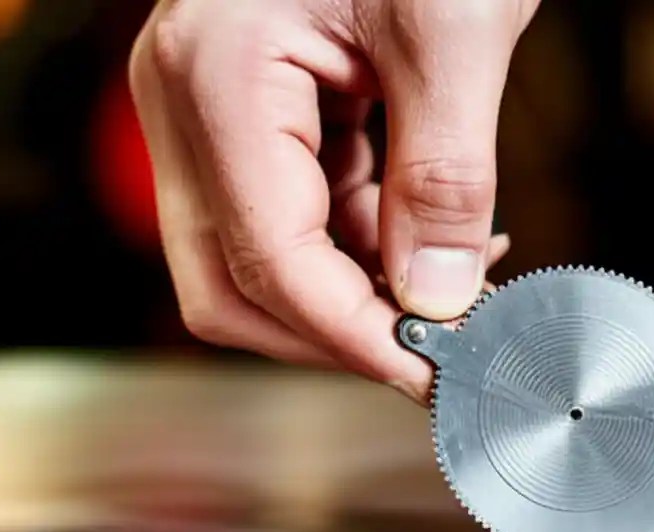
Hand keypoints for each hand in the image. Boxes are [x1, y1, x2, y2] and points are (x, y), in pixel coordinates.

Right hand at [128, 0, 536, 400]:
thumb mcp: (454, 34)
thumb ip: (445, 176)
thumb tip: (438, 301)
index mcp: (218, 77)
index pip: (267, 260)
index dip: (353, 337)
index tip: (434, 374)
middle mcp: (189, 103)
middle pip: (234, 287)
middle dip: (340, 332)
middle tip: (440, 352)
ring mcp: (210, 112)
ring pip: (264, 263)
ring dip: (363, 293)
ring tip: (465, 285)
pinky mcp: (251, 115)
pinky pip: (294, 216)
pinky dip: (367, 247)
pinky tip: (441, 240)